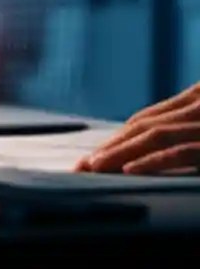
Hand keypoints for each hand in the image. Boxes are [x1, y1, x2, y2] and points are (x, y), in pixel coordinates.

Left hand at [76, 82, 199, 174]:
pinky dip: (153, 161)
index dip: (118, 137)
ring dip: (121, 152)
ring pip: (156, 135)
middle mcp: (198, 106)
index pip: (150, 118)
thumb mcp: (199, 127)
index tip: (92, 156)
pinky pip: (182, 152)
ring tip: (94, 168)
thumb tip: (153, 148)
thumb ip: (183, 127)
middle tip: (81, 166)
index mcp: (197, 98)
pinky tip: (129, 170)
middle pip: (144, 125)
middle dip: (110, 146)